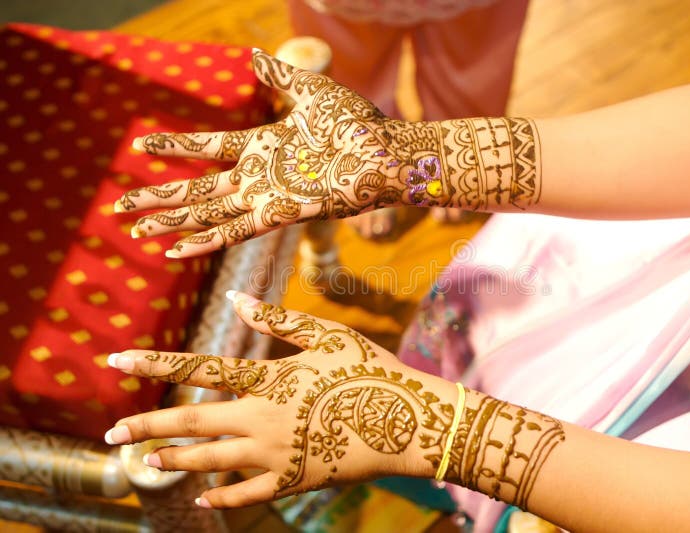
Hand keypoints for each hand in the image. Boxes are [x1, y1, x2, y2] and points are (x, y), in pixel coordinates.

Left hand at [104, 291, 457, 507]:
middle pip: (193, 421)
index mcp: (269, 377)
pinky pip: (246, 494)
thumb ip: (279, 320)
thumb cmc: (369, 369)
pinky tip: (200, 497)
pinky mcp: (292, 479)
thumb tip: (235, 299)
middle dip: (148, 426)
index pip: (200, 367)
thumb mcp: (327, 335)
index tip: (117, 360)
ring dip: (174, 459)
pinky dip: (221, 497)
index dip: (156, 362)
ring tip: (146, 462)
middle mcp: (263, 416)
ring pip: (211, 460)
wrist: (407, 421)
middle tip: (111, 434)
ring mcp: (276, 452)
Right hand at [115, 49, 422, 257]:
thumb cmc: (357, 124)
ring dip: (172, 221)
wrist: (386, 152)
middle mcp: (260, 176)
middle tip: (120, 205)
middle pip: (197, 189)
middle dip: (159, 197)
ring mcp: (267, 197)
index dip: (175, 147)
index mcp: (264, 146)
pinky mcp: (280, 215)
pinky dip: (204, 241)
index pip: (208, 148)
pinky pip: (234, 232)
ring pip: (208, 213)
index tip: (142, 144)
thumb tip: (253, 56)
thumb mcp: (311, 91)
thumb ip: (280, 76)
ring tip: (137, 229)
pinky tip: (176, 250)